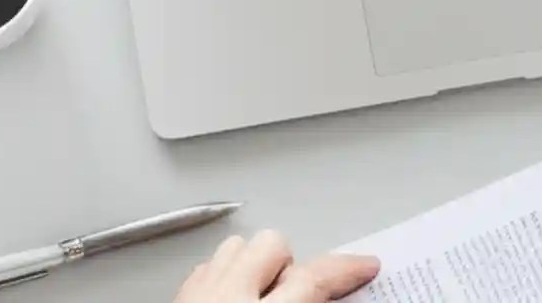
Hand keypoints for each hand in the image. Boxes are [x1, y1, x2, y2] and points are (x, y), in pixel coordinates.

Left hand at [173, 230, 379, 302]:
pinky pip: (205, 269)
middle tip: (300, 295)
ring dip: (254, 266)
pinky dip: (223, 279)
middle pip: (272, 244)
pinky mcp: (176, 298)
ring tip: (264, 296)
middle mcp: (224, 297)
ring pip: (234, 247)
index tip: (365, 265)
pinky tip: (231, 300)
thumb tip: (332, 292)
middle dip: (291, 266)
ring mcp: (195, 295)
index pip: (313, 278)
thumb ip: (310, 302)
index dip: (344, 269)